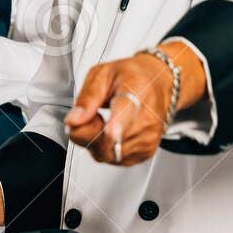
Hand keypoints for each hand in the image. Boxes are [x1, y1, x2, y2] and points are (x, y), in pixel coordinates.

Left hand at [65, 47, 199, 166]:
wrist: (157, 83)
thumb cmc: (131, 77)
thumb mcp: (103, 74)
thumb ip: (87, 97)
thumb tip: (74, 120)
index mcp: (136, 92)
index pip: (127, 112)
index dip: (116, 125)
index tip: (110, 131)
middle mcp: (146, 119)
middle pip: (108, 142)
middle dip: (88, 132)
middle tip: (91, 114)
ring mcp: (147, 139)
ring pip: (107, 154)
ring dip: (96, 141)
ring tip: (104, 120)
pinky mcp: (145, 153)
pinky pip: (114, 159)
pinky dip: (106, 148)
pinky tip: (112, 132)